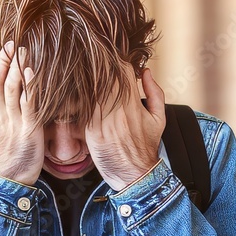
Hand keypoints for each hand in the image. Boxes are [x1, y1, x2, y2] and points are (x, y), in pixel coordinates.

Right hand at [0, 41, 42, 185]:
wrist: (10, 178)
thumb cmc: (5, 154)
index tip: (6, 50)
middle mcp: (0, 115)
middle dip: (6, 61)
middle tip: (14, 43)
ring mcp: (13, 121)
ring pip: (12, 90)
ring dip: (18, 69)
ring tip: (24, 51)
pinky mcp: (28, 129)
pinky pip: (28, 104)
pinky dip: (30, 87)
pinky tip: (33, 73)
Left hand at [85, 66, 165, 190]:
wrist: (136, 173)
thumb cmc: (146, 146)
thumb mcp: (159, 117)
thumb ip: (155, 92)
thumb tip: (146, 72)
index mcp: (135, 104)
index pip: (123, 72)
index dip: (115, 64)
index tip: (110, 62)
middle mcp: (119, 111)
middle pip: (105, 78)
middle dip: (99, 69)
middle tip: (92, 66)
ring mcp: (105, 122)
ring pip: (92, 92)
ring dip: (87, 83)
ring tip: (83, 78)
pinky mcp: (92, 133)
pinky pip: (83, 110)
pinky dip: (80, 102)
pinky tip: (76, 98)